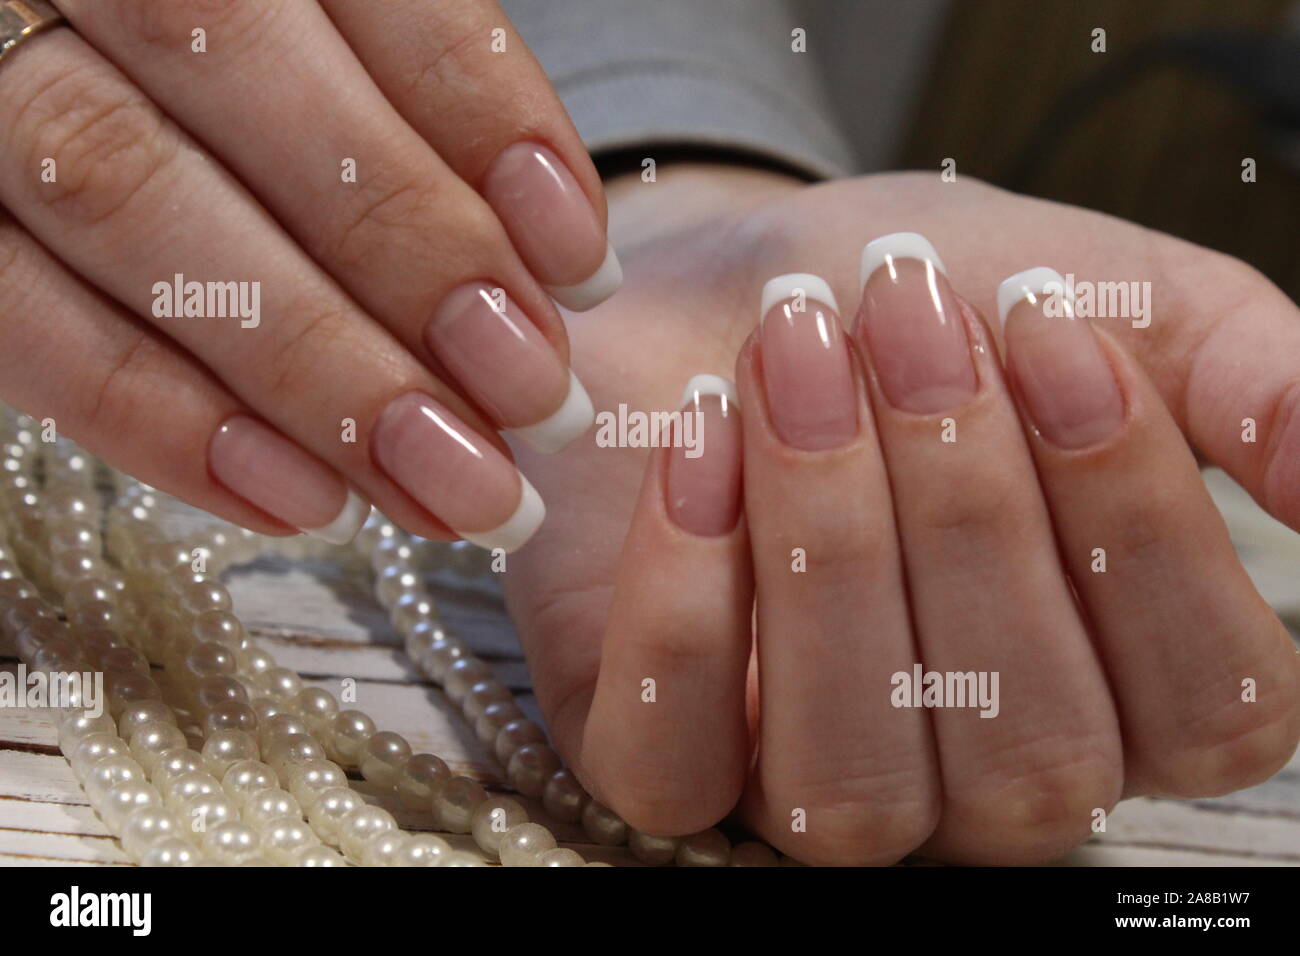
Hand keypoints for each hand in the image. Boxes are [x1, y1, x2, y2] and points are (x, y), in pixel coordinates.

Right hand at [0, 0, 614, 550]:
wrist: (73, 72)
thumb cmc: (264, 93)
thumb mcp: (338, 55)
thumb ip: (424, 118)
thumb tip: (552, 277)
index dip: (485, 125)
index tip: (583, 269)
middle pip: (242, 80)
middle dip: (409, 257)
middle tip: (533, 402)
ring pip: (126, 201)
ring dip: (309, 366)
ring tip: (447, 483)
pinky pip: (19, 319)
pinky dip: (162, 420)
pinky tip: (303, 499)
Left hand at [503, 163, 1299, 864]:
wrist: (733, 277)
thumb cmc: (918, 302)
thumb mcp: (1105, 297)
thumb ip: (1240, 378)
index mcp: (1118, 687)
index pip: (1209, 707)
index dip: (1147, 525)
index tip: (1057, 333)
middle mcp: (975, 770)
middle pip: (1029, 751)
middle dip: (966, 509)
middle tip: (903, 313)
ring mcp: (810, 781)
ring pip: (853, 782)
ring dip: (833, 554)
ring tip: (799, 362)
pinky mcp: (663, 751)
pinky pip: (672, 767)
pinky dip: (684, 610)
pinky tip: (699, 446)